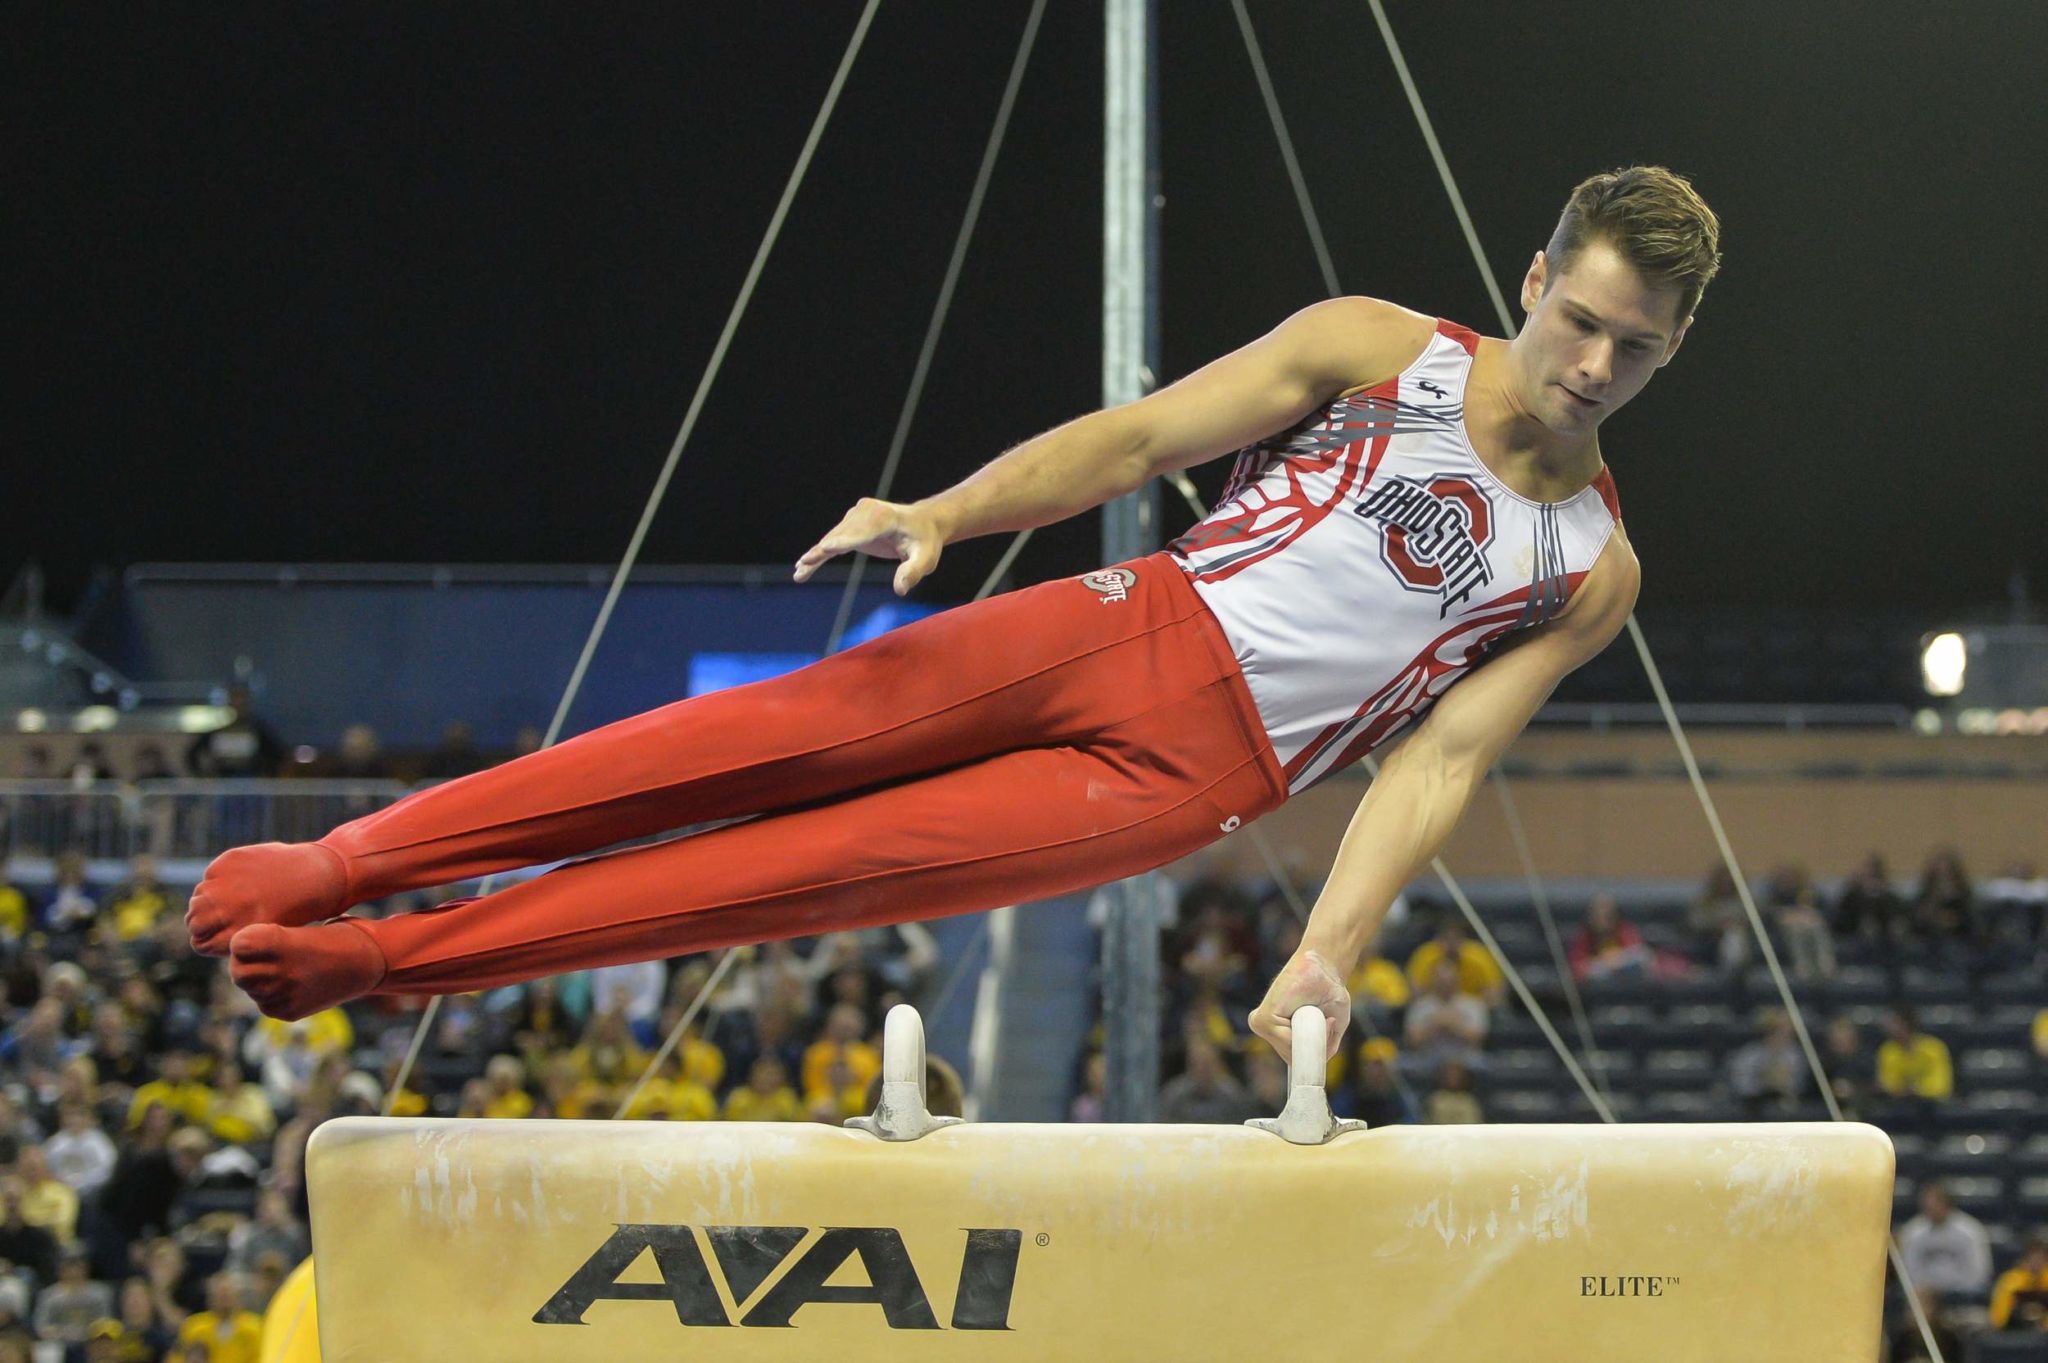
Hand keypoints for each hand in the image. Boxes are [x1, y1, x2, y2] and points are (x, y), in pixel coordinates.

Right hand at [792, 497, 944, 595]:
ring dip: (815, 556)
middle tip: (804, 566)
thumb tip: (900, 590)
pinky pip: (831, 541)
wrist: (922, 524)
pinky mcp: (850, 525)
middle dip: (823, 552)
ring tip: (799, 573)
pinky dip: (818, 554)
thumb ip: (913, 572)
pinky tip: (802, 567)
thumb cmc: (925, 542)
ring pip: (832, 539)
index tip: (826, 549)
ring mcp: (856, 516)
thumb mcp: (926, 559)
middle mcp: (867, 512)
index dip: (845, 541)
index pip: (863, 531)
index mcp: (886, 517)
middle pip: (842, 536)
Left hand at [1248, 949, 1351, 1062]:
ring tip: (1316, 1013)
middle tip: (1326, 1020)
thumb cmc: (1329, 992)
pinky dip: (1303, 1032)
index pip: (1295, 1060)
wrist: (1325, 965)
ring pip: (1290, 1051)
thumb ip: (1325, 1048)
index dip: (1312, 1058)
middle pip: (1293, 1058)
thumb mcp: (1333, 1027)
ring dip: (1311, 1037)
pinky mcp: (1262, 1018)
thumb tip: (1316, 1063)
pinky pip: (1286, 1041)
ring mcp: (1262, 1024)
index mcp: (1280, 1034)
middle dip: (1314, 1046)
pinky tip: (1308, 1012)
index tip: (1324, 1046)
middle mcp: (1268, 1030)